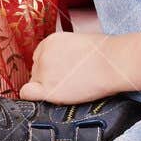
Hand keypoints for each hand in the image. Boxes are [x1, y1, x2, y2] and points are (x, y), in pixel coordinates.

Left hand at [19, 29, 140, 102]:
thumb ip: (64, 51)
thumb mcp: (78, 42)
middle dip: (48, 78)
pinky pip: (27, 94)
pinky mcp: (48, 89)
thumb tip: (63, 63)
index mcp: (50, 41)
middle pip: (36, 71)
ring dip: (48, 88)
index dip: (49, 68)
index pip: (39, 58)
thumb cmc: (104, 53)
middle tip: (68, 83)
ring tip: (69, 89)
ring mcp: (43, 72)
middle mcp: (43, 54)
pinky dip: (32, 97)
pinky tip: (46, 98)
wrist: (114, 62)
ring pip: (35, 84)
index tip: (60, 74)